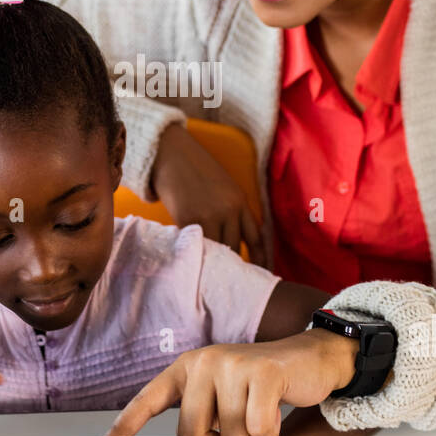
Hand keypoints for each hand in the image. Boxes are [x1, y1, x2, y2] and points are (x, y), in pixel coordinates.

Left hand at [105, 330, 356, 435]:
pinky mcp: (264, 373)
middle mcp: (203, 361)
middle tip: (234, 431)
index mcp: (186, 368)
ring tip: (258, 411)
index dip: (127, 424)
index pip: (149, 398)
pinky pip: (257, 428)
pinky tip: (275, 408)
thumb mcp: (221, 396)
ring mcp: (233, 365)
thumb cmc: (260, 387)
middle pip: (191, 434)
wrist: (309, 359)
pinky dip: (269, 430)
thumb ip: (197, 419)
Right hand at [151, 122, 264, 263]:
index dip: (261, 259)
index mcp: (240, 201)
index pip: (256, 238)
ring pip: (217, 249)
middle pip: (236, 248)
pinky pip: (196, 243)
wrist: (172, 153)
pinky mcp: (188, 218)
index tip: (262, 274)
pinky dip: (195, 253)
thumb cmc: (196, 170)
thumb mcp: (224, 187)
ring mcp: (208, 215)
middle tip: (231, 281)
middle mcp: (229, 210)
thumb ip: (232, 211)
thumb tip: (234, 241)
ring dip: (214, 263)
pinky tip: (193, 261)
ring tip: (211, 276)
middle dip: (234, 265)